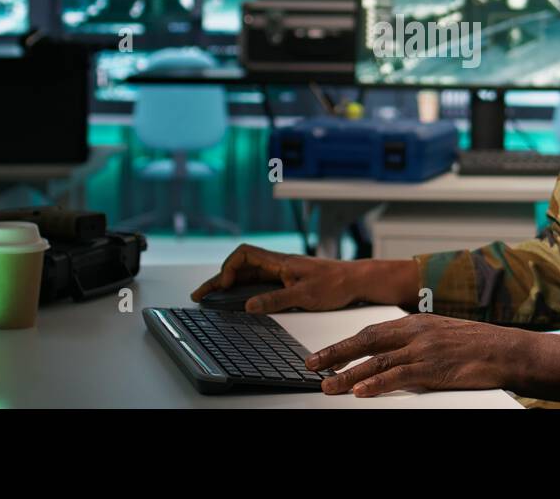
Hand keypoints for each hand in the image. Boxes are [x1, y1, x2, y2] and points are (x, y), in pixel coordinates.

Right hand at [190, 244, 418, 312]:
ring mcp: (283, 273)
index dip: (229, 268)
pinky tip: (240, 300)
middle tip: (201, 294)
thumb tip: (247, 306)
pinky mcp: (289, 281)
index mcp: (280, 262)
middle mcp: (279, 264)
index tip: (226, 285)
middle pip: (241, 266)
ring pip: (249, 275)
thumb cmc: (336, 284)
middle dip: (220, 279)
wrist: (357, 281)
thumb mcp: (304, 295)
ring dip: (230, 284)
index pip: (244, 254)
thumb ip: (275, 300)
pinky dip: (245, 289)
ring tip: (213, 298)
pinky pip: (260, 282)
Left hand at [305, 313, 559, 399]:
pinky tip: (360, 392)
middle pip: (366, 342)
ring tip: (327, 385)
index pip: (371, 331)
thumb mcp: (441, 333)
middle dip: (335, 354)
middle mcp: (416, 332)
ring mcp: (424, 350)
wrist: (508, 350)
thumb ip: (416, 339)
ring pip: (377, 361)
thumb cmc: (479, 344)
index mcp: (416, 322)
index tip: (323, 353)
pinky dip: (377, 384)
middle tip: (311, 365)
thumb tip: (391, 351)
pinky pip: (399, 377)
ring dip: (348, 374)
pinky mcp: (434, 369)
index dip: (344, 343)